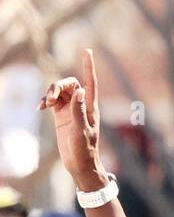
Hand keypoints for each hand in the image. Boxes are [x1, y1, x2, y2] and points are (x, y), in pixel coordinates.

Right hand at [38, 48, 105, 188]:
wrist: (80, 165)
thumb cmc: (85, 151)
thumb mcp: (82, 131)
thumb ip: (79, 111)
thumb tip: (81, 90)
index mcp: (90, 107)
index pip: (90, 82)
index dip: (88, 66)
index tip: (87, 51)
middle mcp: (81, 105)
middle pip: (69, 84)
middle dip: (58, 86)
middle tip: (50, 99)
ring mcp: (70, 110)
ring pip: (59, 91)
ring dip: (50, 93)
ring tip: (44, 104)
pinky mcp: (61, 116)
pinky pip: (52, 101)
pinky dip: (45, 101)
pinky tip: (39, 108)